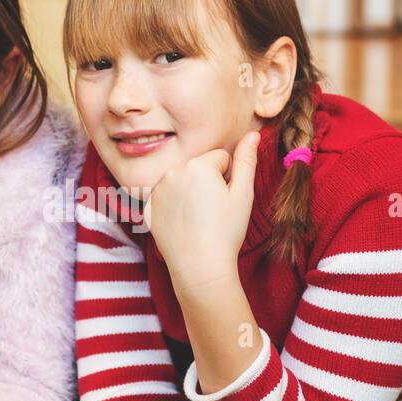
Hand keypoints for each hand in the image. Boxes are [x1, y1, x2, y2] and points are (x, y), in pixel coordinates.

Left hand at [142, 130, 259, 290]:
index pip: (220, 158)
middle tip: (212, 212)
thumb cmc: (226, 231)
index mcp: (198, 165)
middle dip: (207, 183)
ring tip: (199, 219)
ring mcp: (157, 190)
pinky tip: (184, 225)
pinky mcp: (148, 207)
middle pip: (199, 168)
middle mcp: (173, 172)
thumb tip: (253, 133)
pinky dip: (175, 206)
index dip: (228, 179)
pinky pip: (167, 196)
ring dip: (190, 193)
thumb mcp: (243, 194)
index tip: (226, 201)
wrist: (199, 267)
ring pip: (182, 181)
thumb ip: (247, 160)